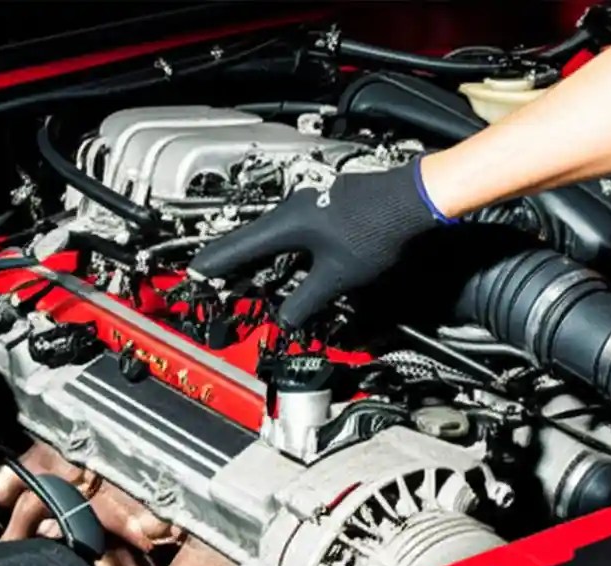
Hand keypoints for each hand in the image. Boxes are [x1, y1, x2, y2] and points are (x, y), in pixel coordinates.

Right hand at [188, 160, 448, 327]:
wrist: (414, 200)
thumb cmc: (375, 230)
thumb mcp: (336, 278)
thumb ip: (306, 302)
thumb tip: (287, 320)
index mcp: (286, 223)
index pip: (237, 247)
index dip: (214, 263)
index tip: (195, 272)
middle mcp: (294, 208)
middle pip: (252, 239)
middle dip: (235, 261)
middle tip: (217, 276)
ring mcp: (312, 202)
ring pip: (276, 234)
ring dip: (262, 255)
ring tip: (251, 272)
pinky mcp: (329, 204)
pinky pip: (296, 228)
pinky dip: (286, 247)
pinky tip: (294, 259)